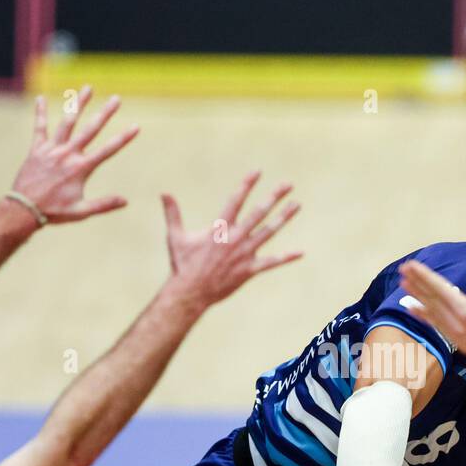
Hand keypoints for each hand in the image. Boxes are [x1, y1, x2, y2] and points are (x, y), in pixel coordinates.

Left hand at [10, 87, 138, 222]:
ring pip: (67, 122)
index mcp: (81, 168)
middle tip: (116, 99)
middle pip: (90, 129)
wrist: (23, 209)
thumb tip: (125, 201)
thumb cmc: (54, 212)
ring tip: (88, 88)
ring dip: (78, 104)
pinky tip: (40, 98)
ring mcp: (51, 150)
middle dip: (105, 113)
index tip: (136, 126)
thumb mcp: (81, 211)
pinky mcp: (37, 150)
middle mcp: (68, 155)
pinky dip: (39, 113)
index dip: (123, 138)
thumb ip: (104, 204)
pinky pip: (39, 128)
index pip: (108, 150)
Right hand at [162, 172, 301, 307]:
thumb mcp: (175, 237)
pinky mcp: (249, 270)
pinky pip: (271, 263)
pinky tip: (300, 252)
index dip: (247, 185)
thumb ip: (172, 214)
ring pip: (269, 232)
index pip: (235, 201)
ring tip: (297, 204)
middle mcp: (234, 238)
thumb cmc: (182, 265)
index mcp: (219, 228)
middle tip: (288, 184)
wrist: (190, 293)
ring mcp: (244, 254)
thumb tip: (164, 192)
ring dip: (284, 217)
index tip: (257, 172)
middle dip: (274, 197)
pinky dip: (286, 258)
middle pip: (258, 213)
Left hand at [398, 261, 465, 372]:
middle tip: (404, 268)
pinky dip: (423, 314)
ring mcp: (455, 333)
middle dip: (417, 282)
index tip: (411, 266)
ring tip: (404, 283)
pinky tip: (414, 309)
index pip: (441, 290)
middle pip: (432, 299)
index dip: (425, 277)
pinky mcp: (457, 340)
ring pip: (431, 311)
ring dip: (417, 296)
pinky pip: (435, 324)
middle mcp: (457, 323)